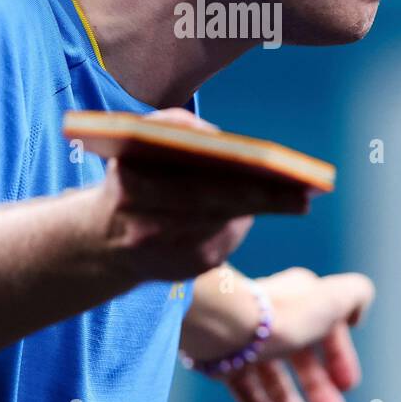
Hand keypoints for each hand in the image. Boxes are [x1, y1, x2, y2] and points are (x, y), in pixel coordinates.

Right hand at [91, 108, 310, 281]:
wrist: (100, 240)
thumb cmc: (130, 176)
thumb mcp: (137, 142)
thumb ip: (171, 127)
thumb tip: (216, 137)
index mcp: (134, 186)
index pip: (198, 184)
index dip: (242, 180)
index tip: (277, 171)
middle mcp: (147, 226)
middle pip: (217, 208)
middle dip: (262, 198)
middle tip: (300, 194)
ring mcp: (166, 256)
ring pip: (223, 230)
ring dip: (257, 212)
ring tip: (293, 199)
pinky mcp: (182, 274)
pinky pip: (220, 248)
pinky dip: (237, 227)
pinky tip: (259, 212)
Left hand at [218, 267, 374, 401]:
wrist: (223, 325)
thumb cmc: (282, 314)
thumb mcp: (332, 300)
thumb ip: (355, 296)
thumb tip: (355, 311)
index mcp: (299, 298)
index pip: (325, 329)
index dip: (340, 357)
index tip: (349, 385)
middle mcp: (273, 317)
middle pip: (301, 360)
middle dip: (319, 392)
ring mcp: (247, 341)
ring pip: (275, 381)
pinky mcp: (223, 362)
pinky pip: (247, 390)